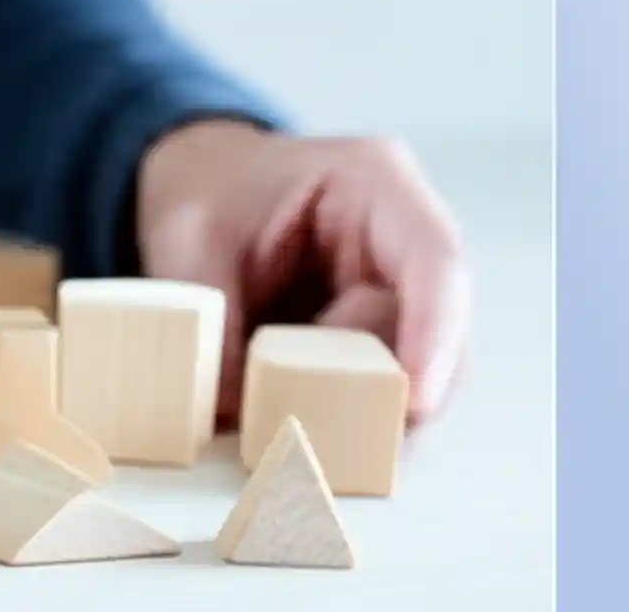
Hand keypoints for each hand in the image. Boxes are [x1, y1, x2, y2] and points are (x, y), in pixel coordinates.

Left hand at [136, 120, 469, 429]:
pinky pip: (385, 388)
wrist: (206, 182)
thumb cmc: (209, 189)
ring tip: (300, 444)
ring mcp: (403, 290)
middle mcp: (407, 240)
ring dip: (366, 416)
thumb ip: (215, 321)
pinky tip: (300, 437)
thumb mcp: (191, 238)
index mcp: (377, 183)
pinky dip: (347, 419)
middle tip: (329, 445)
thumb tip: (236, 413)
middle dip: (389, 394)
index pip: (434, 260)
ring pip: (421, 372)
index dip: (436, 332)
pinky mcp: (385, 334)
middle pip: (437, 331)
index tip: (416, 400)